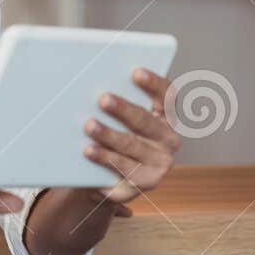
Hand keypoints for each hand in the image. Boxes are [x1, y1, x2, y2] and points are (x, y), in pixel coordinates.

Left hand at [82, 67, 181, 209]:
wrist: (100, 175)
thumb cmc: (109, 135)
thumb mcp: (114, 117)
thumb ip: (112, 99)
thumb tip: (87, 79)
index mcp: (164, 115)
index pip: (166, 95)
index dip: (153, 83)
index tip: (135, 71)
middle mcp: (167, 139)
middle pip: (146, 120)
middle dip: (123, 109)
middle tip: (102, 99)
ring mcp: (158, 163)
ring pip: (132, 145)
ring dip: (109, 135)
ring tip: (89, 125)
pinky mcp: (144, 183)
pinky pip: (123, 169)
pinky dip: (104, 159)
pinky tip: (89, 150)